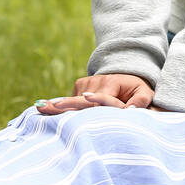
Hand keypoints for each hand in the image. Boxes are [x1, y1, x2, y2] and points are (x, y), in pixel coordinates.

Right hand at [35, 74, 167, 115]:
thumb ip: (140, 101)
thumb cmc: (137, 89)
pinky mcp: (78, 85)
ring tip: (40, 108)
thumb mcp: (145, 93)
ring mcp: (85, 83)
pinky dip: (66, 107)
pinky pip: (73, 100)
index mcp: (111, 83)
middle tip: (42, 106)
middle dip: (63, 105)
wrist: (127, 75)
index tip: (74, 105)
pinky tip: (47, 108)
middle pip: (79, 100)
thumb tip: (131, 110)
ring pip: (75, 102)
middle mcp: (95, 82)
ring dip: (62, 109)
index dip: (89, 105)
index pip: (99, 99)